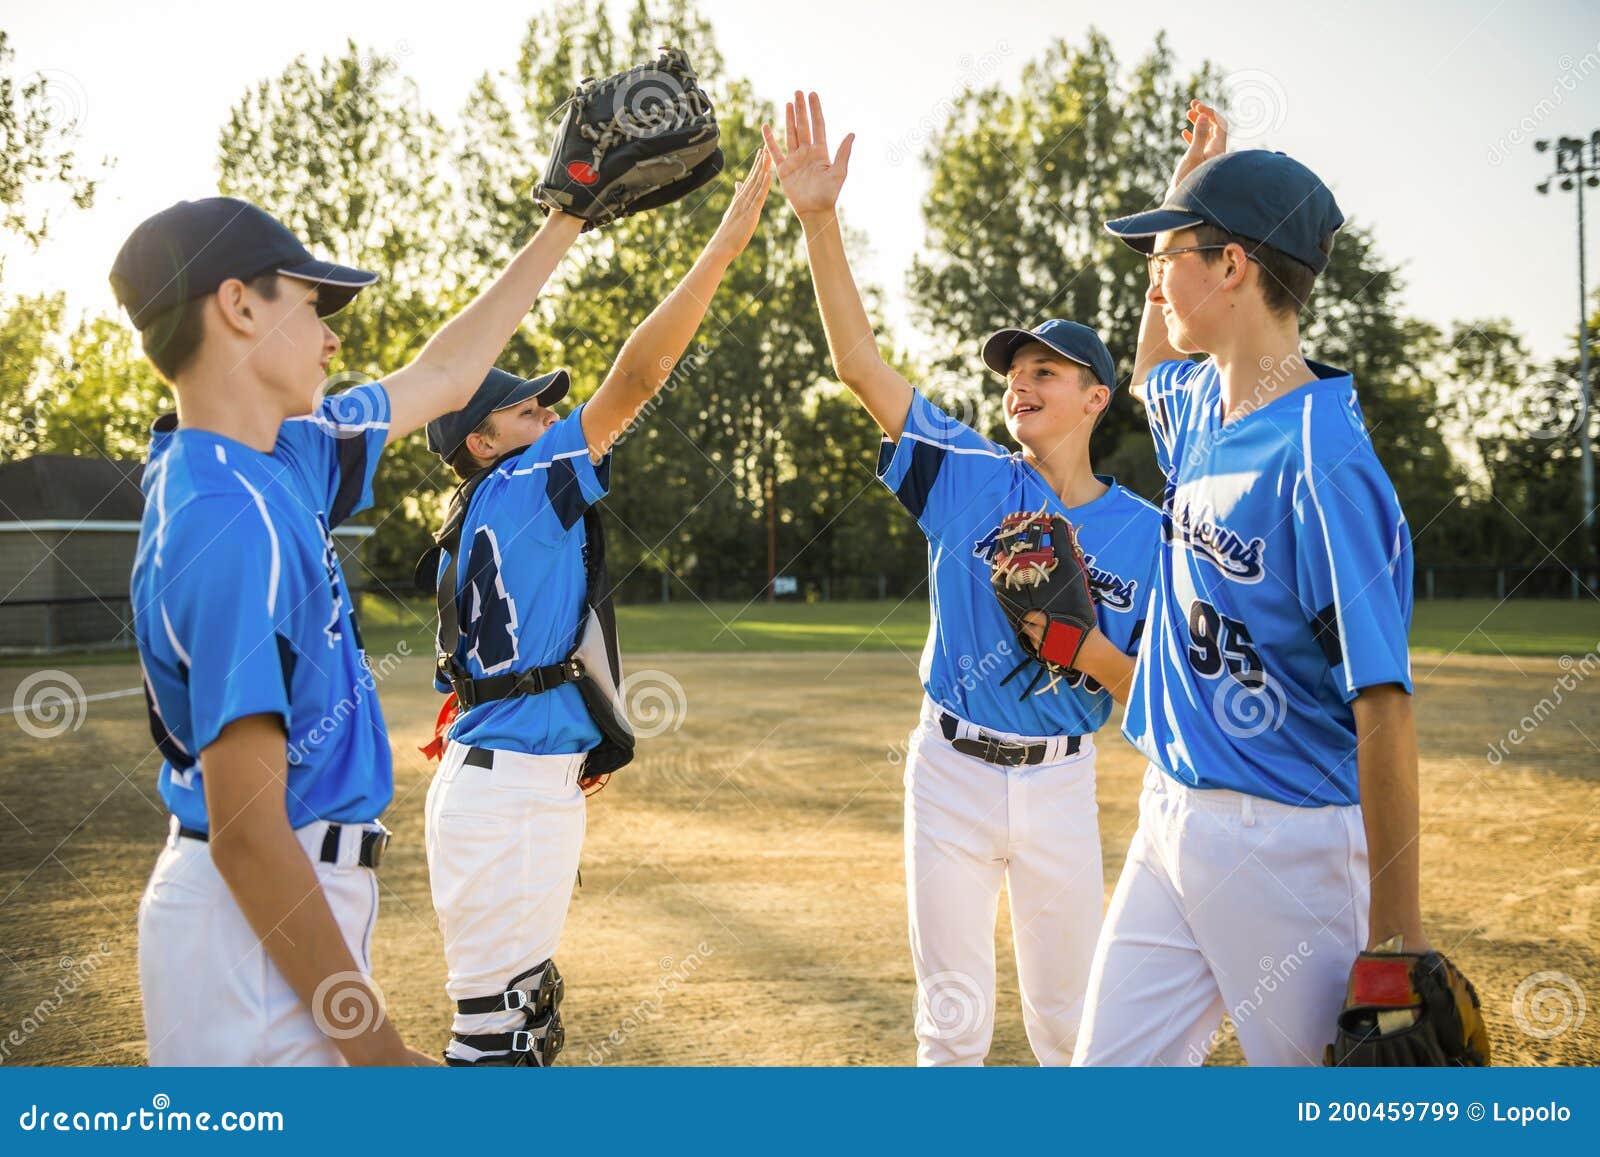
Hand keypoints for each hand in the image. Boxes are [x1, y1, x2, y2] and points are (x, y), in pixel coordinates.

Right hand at [703, 150, 773, 261]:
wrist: (721, 245)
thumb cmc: (728, 232)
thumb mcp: (734, 210)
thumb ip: (737, 196)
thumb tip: (738, 183)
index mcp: (741, 198)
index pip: (750, 177)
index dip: (756, 164)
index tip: (761, 151)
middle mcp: (743, 198)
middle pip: (754, 175)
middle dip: (760, 160)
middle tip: (767, 144)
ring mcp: (746, 204)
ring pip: (756, 182)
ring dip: (763, 167)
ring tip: (768, 153)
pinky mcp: (750, 213)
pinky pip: (758, 196)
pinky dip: (764, 185)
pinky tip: (768, 174)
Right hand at [762, 91, 854, 220]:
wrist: (815, 211)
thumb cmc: (829, 194)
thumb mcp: (839, 172)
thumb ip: (843, 153)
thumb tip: (852, 133)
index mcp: (821, 152)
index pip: (818, 126)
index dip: (815, 110)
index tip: (813, 95)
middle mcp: (807, 152)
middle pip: (803, 126)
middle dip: (801, 109)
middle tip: (798, 92)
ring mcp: (795, 159)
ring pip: (791, 134)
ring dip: (789, 119)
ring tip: (788, 103)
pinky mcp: (783, 169)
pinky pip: (775, 151)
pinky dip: (769, 140)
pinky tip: (766, 127)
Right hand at [1169, 100, 1226, 195]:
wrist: (1183, 203)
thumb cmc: (1188, 182)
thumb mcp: (1192, 156)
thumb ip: (1199, 135)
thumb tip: (1204, 116)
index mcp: (1218, 150)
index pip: (1220, 124)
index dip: (1210, 113)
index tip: (1196, 108)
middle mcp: (1215, 153)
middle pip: (1215, 127)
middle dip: (1205, 115)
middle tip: (1192, 105)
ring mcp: (1208, 158)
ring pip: (1206, 135)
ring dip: (1198, 123)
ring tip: (1188, 114)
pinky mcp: (1199, 164)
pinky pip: (1199, 145)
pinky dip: (1193, 135)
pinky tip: (1184, 132)